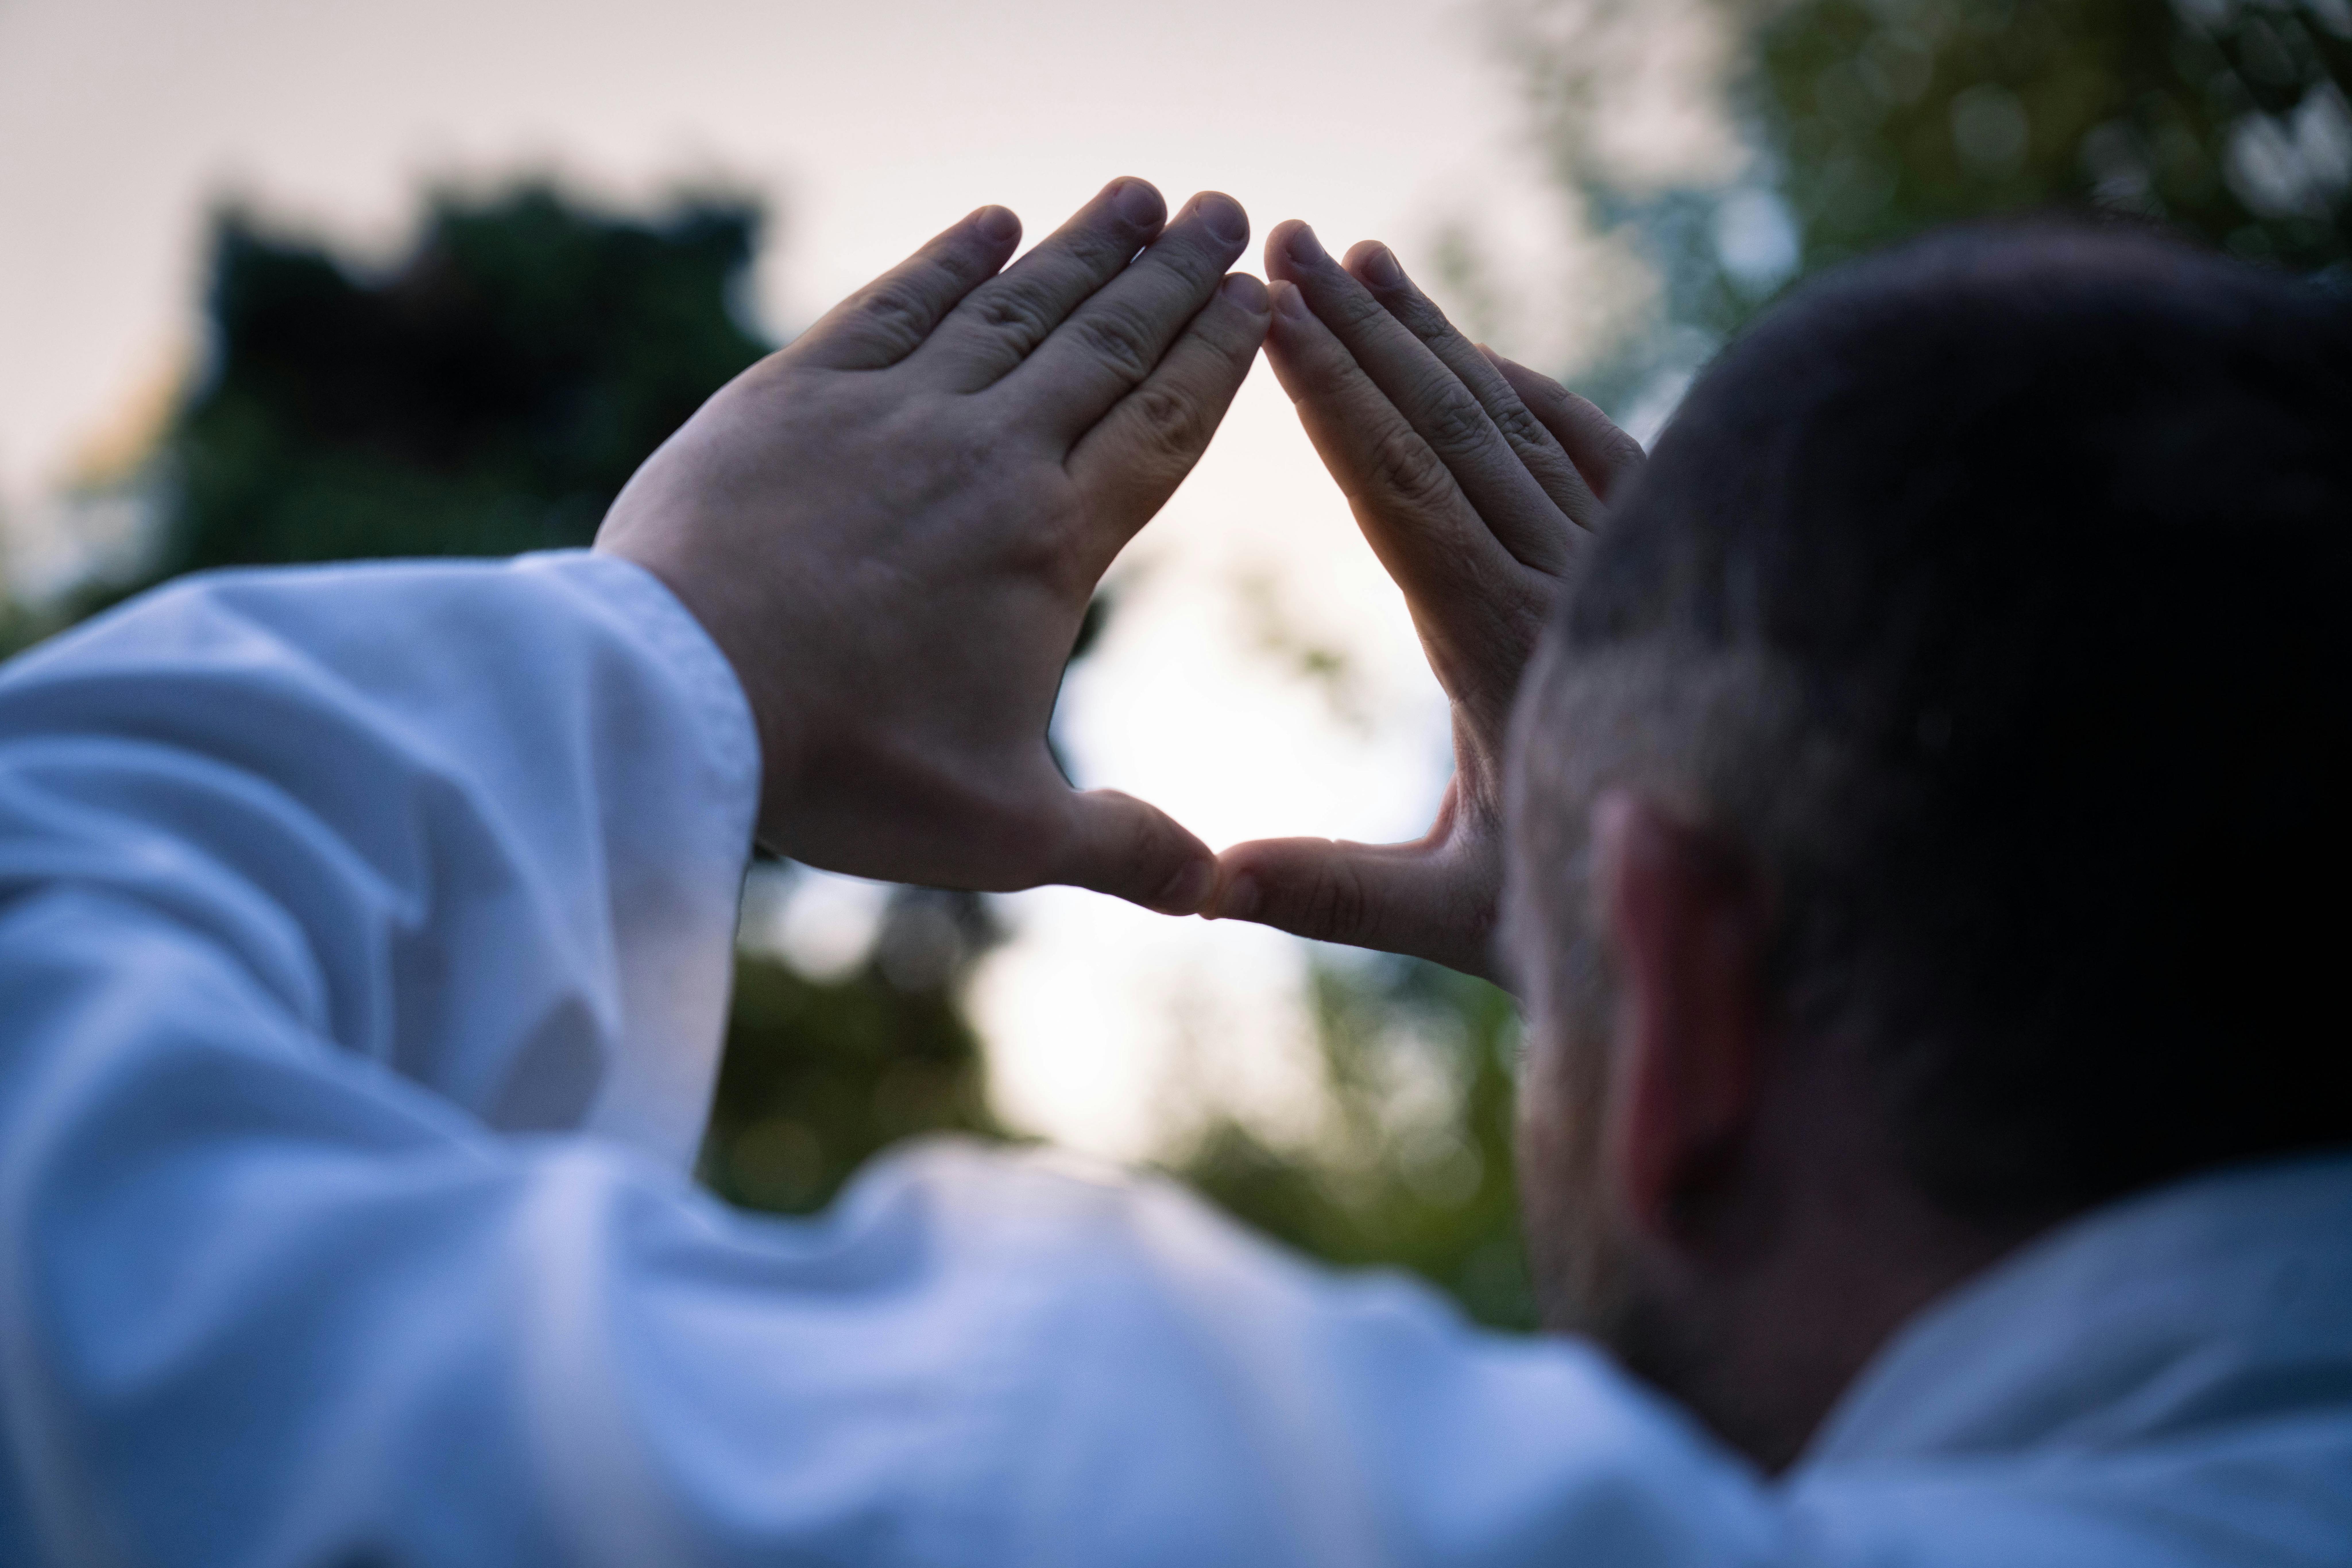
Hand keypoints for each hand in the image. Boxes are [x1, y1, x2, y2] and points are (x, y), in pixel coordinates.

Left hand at [596, 179, 1268, 912]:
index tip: (1260, 296)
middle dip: (1174, 274)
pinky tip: (991, 223)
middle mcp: (987, 453)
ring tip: (1137, 197)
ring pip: (1014, 305)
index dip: (1221, 356)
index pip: (1163, 423)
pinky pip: (893, 304)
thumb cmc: (848, 772)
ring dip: (1082, 248)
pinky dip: (950, 261)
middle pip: (1107, 341)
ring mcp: (889, 412)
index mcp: (1050, 542)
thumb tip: (1214, 892)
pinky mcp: (792, 394)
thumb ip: (1120, 848)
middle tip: (1224, 211)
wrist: (680, 699)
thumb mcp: (1003, 836)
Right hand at [1206, 221, 1643, 980]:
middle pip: (1453, 425)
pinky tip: (1478, 350)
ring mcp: (1623, 559)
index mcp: (1502, 648)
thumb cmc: (1585, 918)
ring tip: (1359, 260)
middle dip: (1363, 328)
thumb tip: (1205, 886)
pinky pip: (1594, 447)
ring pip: (1519, 419)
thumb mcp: (1454, 916)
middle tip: (1289, 243)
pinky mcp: (1659, 556)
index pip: (1404, 493)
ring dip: (1433, 337)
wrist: (1762, 908)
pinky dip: (1529, 389)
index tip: (1280, 314)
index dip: (1338, 397)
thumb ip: (1331, 893)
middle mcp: (1568, 583)